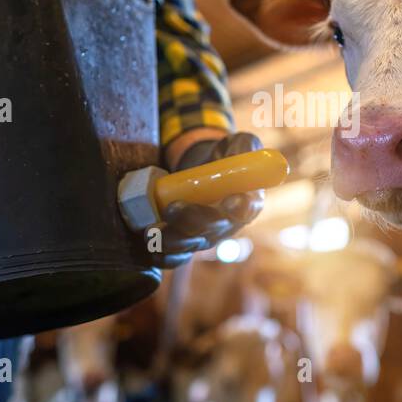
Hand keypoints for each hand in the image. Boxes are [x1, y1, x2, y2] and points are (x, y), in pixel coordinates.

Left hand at [152, 132, 266, 267]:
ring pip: (193, 244)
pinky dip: (165, 257)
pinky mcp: (188, 242)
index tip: (231, 202)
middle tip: (172, 208)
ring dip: (173, 240)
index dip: (242, 207)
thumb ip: (243, 146)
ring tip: (152, 231)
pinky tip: (152, 250)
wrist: (202, 171)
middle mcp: (229, 223)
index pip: (249, 206)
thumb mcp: (237, 144)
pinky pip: (179, 257)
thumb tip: (240, 151)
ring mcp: (208, 236)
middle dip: (193, 220)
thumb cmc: (224, 158)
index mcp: (247, 200)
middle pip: (215, 229)